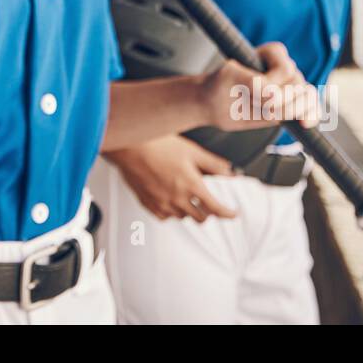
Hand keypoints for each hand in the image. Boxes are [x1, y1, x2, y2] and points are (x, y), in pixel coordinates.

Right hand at [105, 135, 238, 221]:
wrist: (129, 146)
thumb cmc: (158, 144)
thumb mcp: (191, 151)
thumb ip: (213, 164)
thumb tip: (230, 172)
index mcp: (192, 186)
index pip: (216, 209)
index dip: (228, 214)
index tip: (233, 214)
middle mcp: (178, 198)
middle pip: (201, 218)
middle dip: (209, 212)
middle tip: (211, 204)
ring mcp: (162, 203)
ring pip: (183, 218)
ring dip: (190, 212)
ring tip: (189, 199)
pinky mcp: (148, 203)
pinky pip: (164, 217)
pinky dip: (171, 212)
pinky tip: (170, 201)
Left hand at [198, 41, 320, 132]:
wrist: (215, 104)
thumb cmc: (219, 85)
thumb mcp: (229, 78)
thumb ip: (254, 82)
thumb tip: (276, 95)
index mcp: (272, 53)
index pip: (285, 69)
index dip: (273, 85)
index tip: (252, 94)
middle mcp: (285, 68)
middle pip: (297, 84)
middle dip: (279, 102)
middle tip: (258, 107)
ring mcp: (291, 87)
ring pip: (308, 96)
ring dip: (294, 110)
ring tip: (275, 117)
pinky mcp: (292, 104)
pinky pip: (312, 108)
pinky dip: (311, 115)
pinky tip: (304, 124)